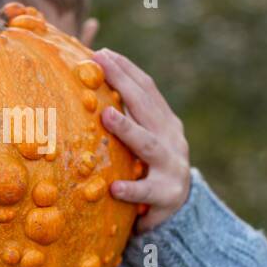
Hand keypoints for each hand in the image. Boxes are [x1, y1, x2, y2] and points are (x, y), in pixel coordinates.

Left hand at [94, 49, 190, 232]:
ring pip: (149, 145)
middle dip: (124, 83)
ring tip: (107, 115)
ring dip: (128, 129)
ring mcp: (172, 167)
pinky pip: (147, 192)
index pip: (147, 89)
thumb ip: (126, 119)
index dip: (126, 70)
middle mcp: (171, 139)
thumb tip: (88, 91)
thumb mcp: (142, 141)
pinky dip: (132, 189)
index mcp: (164, 123)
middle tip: (101, 64)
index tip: (102, 52)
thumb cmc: (148, 171)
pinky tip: (115, 187)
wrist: (178, 214)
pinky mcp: (167, 195)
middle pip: (146, 107)